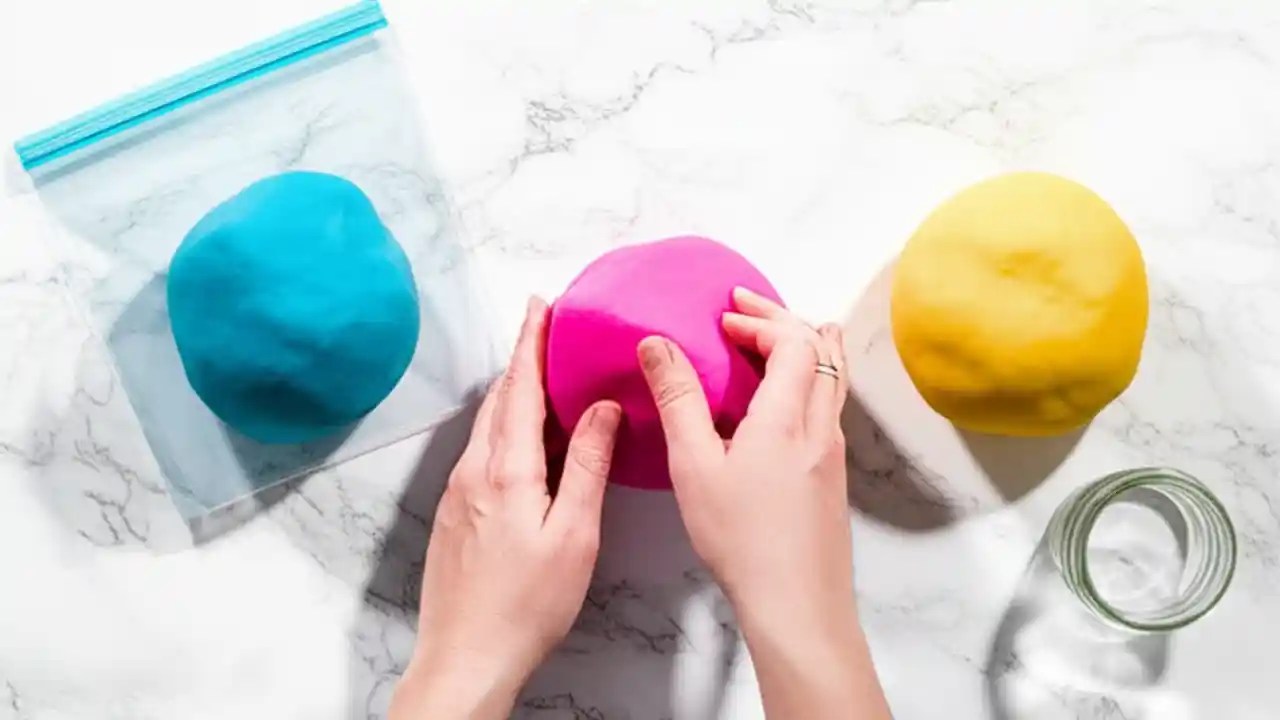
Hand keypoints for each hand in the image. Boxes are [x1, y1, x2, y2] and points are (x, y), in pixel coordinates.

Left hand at [391, 298, 621, 719]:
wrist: (466, 657)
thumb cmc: (525, 606)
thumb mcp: (573, 534)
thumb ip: (586, 466)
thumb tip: (601, 410)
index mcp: (505, 471)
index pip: (519, 388)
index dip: (531, 343)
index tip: (540, 306)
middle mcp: (474, 472)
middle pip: (500, 401)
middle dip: (524, 362)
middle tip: (548, 332)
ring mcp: (459, 494)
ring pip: (490, 428)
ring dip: (516, 397)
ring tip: (545, 380)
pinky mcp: (456, 515)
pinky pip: (483, 455)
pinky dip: (507, 432)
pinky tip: (528, 444)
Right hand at [638, 287, 890, 718]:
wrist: (797, 604)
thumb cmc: (742, 539)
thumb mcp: (694, 466)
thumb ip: (677, 400)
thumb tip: (657, 344)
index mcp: (788, 417)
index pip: (793, 340)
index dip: (762, 318)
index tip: (725, 317)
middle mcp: (821, 426)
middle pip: (822, 349)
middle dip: (783, 320)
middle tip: (745, 311)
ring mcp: (834, 452)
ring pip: (834, 377)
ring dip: (805, 345)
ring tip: (776, 336)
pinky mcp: (833, 475)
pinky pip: (830, 405)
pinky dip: (810, 378)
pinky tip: (783, 401)